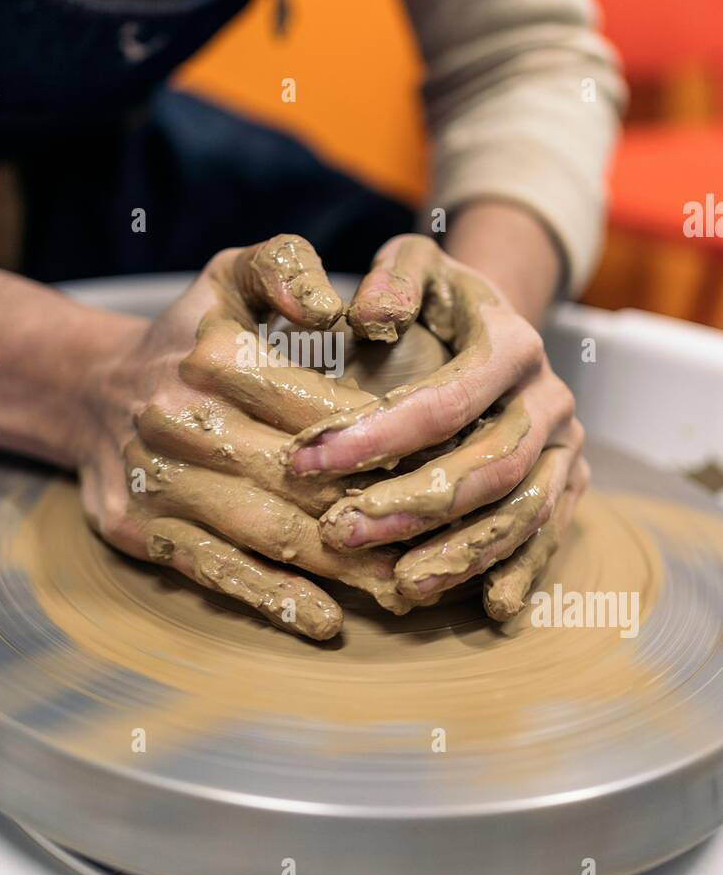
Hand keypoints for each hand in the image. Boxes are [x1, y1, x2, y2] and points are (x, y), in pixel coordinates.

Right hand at [78, 235, 406, 640]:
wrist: (85, 389)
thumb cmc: (186, 334)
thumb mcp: (227, 274)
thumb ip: (283, 266)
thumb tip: (332, 308)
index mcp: (216, 357)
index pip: (319, 408)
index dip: (383, 441)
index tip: (442, 467)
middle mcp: (182, 420)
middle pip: (298, 476)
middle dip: (374, 512)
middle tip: (443, 543)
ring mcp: (156, 480)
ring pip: (264, 530)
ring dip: (339, 567)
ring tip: (405, 589)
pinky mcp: (137, 529)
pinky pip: (212, 568)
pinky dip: (270, 598)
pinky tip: (325, 621)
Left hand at [288, 234, 587, 618]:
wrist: (495, 322)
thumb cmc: (436, 299)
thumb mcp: (413, 265)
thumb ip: (392, 280)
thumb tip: (368, 316)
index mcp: (512, 344)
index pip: (446, 401)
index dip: (377, 435)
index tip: (306, 460)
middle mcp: (550, 398)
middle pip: (488, 467)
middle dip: (412, 506)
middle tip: (341, 532)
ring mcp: (565, 445)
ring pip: (522, 511)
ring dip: (461, 553)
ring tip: (399, 585)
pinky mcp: (568, 482)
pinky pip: (550, 536)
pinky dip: (520, 571)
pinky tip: (488, 608)